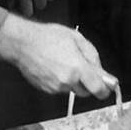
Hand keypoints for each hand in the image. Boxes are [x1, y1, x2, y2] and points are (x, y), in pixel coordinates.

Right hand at [0, 15, 116, 97]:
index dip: (105, 90)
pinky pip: (60, 89)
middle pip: (86, 92)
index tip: (107, 87)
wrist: (23, 43)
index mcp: (77, 68)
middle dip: (88, 83)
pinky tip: (55, 67)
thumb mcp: (76, 38)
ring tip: (65, 63)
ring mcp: (55, 87)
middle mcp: (67, 81)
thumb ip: (92, 56)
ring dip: (74, 81)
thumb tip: (102, 71)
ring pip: (72, 90)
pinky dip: (62, 81)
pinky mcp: (46, 89)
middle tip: (83, 68)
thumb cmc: (48, 37)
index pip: (98, 89)